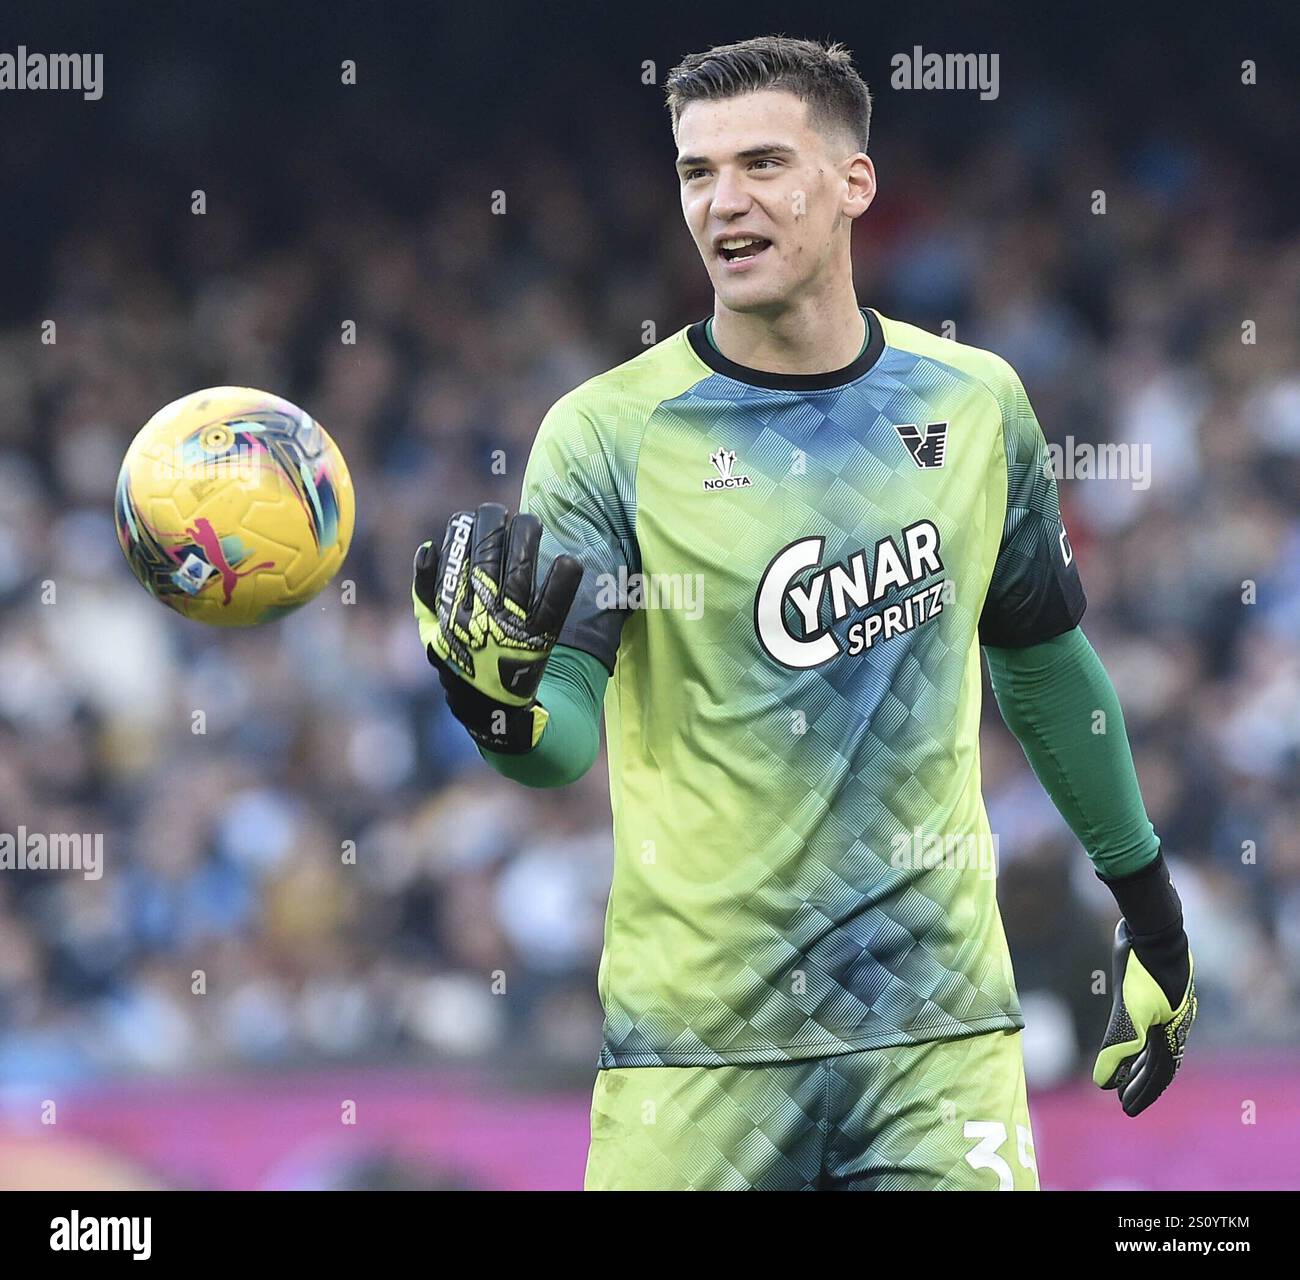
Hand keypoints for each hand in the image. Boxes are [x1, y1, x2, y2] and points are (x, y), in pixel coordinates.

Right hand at [413, 503, 581, 752]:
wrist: (489, 708)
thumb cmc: (460, 659)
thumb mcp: (430, 630)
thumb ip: (424, 590)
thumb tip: (429, 548)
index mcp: (451, 612)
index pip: (457, 558)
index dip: (464, 530)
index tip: (470, 518)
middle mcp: (479, 616)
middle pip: (489, 557)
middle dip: (495, 526)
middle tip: (502, 513)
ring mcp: (511, 626)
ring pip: (520, 572)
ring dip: (526, 540)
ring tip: (530, 522)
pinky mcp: (540, 638)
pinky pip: (554, 604)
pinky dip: (562, 581)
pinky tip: (568, 560)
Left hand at [1093, 919, 1195, 1115]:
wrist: (1151, 928)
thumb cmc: (1143, 970)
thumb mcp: (1129, 1010)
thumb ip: (1119, 1045)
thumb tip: (1103, 1083)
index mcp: (1172, 1031)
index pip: (1160, 1072)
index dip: (1144, 1091)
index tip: (1127, 1109)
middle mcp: (1171, 1022)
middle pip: (1158, 1062)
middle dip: (1140, 1084)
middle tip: (1123, 1102)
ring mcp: (1163, 1007)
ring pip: (1153, 1044)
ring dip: (1137, 1064)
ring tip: (1120, 1079)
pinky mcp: (1149, 991)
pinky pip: (1144, 1024)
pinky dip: (1133, 1039)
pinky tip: (1123, 1042)